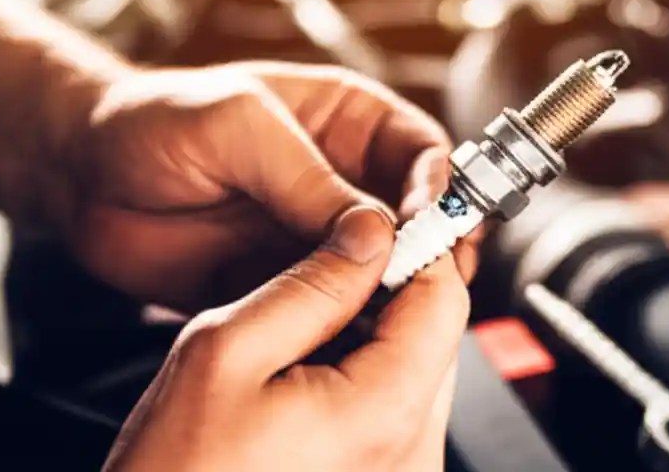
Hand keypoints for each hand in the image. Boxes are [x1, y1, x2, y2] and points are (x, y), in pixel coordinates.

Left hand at [71, 60, 459, 310]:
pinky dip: (350, 323)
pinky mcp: (292, 282)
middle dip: (430, 247)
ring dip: (395, 291)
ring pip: (386, 269)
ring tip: (388, 308)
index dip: (437, 186)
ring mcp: (321, 235)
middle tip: (426, 276)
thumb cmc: (157, 121)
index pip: (423, 151)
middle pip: (420, 218)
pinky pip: (338, 306)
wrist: (83, 176)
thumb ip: (306, 173)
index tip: (425, 219)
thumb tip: (376, 227)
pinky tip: (346, 330)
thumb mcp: (238, 124)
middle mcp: (346, 180)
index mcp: (350, 122)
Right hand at [104, 206, 468, 471]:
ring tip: (307, 330)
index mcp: (384, 413)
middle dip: (393, 290)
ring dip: (378, 335)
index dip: (417, 245)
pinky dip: (366, 378)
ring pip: (420, 369)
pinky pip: (399, 410)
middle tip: (328, 270)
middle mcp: (413, 453)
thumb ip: (309, 285)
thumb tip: (369, 233)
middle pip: (438, 335)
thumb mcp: (223, 351)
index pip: (445, 299)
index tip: (381, 221)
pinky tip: (310, 376)